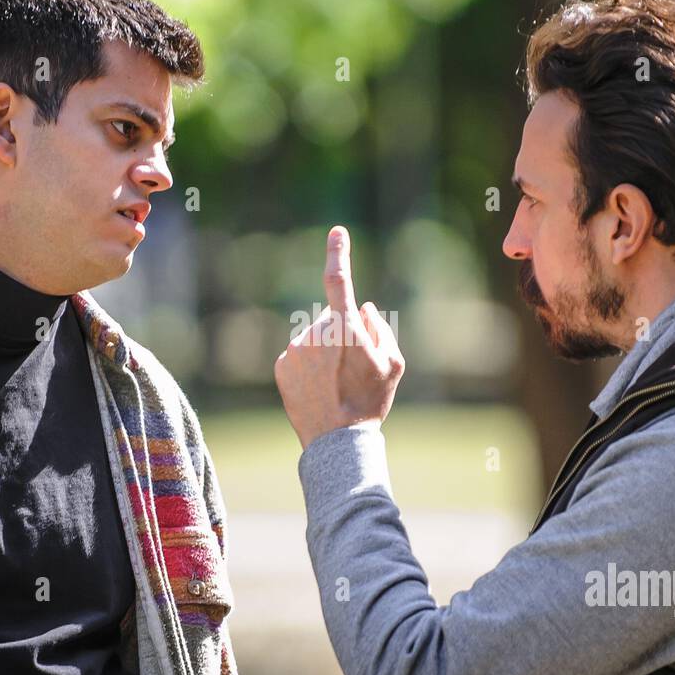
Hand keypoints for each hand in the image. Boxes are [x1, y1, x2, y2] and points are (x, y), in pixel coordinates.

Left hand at [274, 226, 404, 449]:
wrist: (336, 441)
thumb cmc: (370, 402)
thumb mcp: (393, 365)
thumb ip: (380, 328)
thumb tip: (362, 307)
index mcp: (344, 328)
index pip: (339, 281)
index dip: (339, 253)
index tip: (337, 233)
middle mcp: (315, 333)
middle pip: (332, 318)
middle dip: (343, 332)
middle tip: (354, 368)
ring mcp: (295, 349)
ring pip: (314, 337)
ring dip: (325, 351)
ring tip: (336, 383)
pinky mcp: (281, 365)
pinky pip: (299, 355)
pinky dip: (309, 366)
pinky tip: (318, 388)